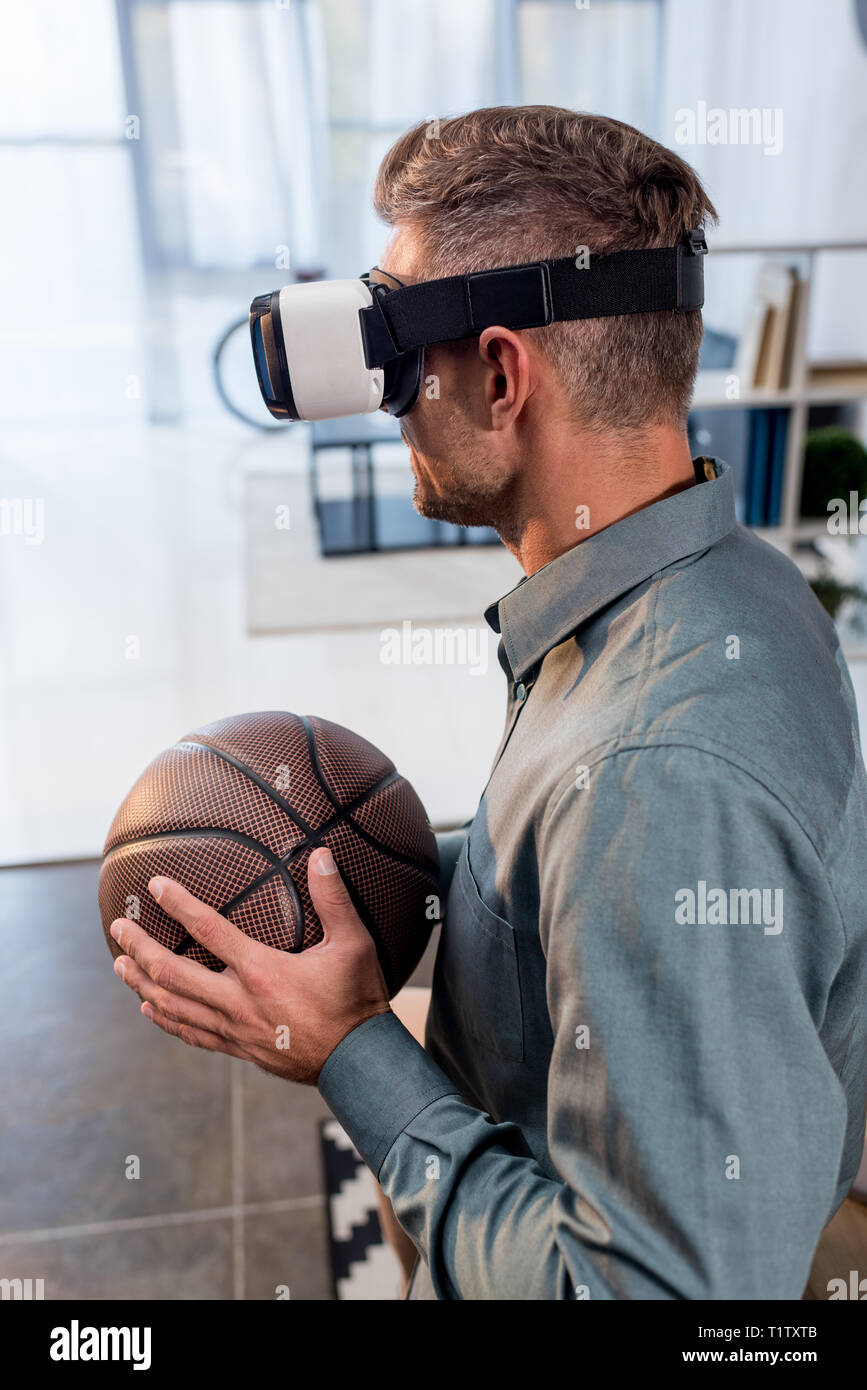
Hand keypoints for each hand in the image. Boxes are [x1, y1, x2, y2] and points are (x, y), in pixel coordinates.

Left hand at [109, 847, 390, 1084]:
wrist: (358, 1062)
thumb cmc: (357, 999)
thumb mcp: (353, 944)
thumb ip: (334, 898)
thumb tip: (321, 855)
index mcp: (262, 970)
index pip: (209, 930)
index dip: (178, 904)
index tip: (155, 885)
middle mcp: (239, 1000)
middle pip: (173, 972)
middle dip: (140, 948)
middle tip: (117, 928)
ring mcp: (234, 1028)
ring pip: (173, 1006)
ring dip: (142, 983)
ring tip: (120, 965)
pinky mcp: (238, 1048)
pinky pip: (191, 1034)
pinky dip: (165, 1020)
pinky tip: (149, 1009)